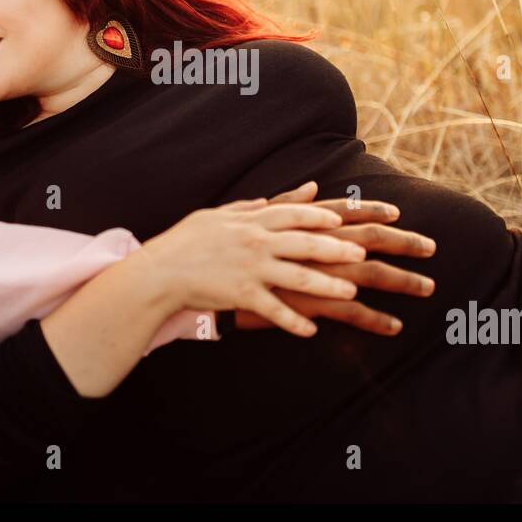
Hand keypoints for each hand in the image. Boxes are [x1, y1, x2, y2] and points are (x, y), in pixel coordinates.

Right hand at [134, 195, 369, 336]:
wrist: (159, 271)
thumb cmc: (188, 241)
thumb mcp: (221, 214)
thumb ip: (260, 204)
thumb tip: (300, 190)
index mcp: (251, 220)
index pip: (294, 213)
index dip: (321, 215)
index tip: (343, 219)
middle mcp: (255, 241)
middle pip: (304, 243)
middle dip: (336, 249)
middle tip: (362, 254)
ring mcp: (249, 268)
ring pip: (297, 276)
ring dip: (326, 285)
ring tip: (350, 292)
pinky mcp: (241, 294)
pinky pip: (273, 310)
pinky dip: (292, 321)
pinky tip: (311, 331)